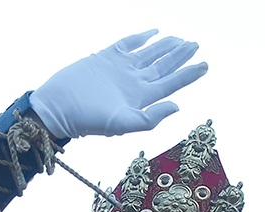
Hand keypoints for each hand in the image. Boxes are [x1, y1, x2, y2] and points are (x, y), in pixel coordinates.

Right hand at [29, 30, 207, 138]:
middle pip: (164, 66)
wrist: (59, 107)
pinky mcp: (105, 57)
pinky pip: (128, 44)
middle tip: (196, 46)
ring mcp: (120, 68)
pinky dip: (141, 38)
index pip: (172, 83)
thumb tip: (177, 106)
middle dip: (181, 56)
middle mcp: (133, 82)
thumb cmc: (87, 121)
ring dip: (166, 47)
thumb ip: (151, 118)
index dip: (189, 74)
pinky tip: (153, 33)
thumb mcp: (122, 124)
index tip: (205, 65)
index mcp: (141, 97)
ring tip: (181, 41)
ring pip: (149, 54)